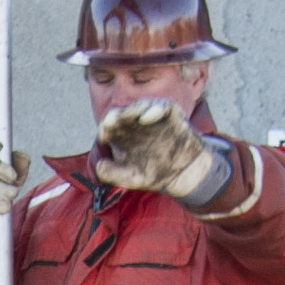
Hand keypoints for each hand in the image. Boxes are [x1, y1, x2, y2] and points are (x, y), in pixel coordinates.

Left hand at [93, 100, 229, 204]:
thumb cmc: (156, 174)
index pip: (109, 126)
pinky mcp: (171, 114)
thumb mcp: (133, 178)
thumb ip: (114, 175)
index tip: (103, 137)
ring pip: (140, 107)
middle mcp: (136, 123)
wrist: (185, 173)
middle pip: (122, 113)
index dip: (104, 129)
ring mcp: (153, 116)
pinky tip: (145, 118)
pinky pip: (163, 106)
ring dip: (132, 111)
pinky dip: (154, 109)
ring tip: (124, 118)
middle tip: (109, 123)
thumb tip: (99, 166)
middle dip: (115, 117)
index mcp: (123, 135)